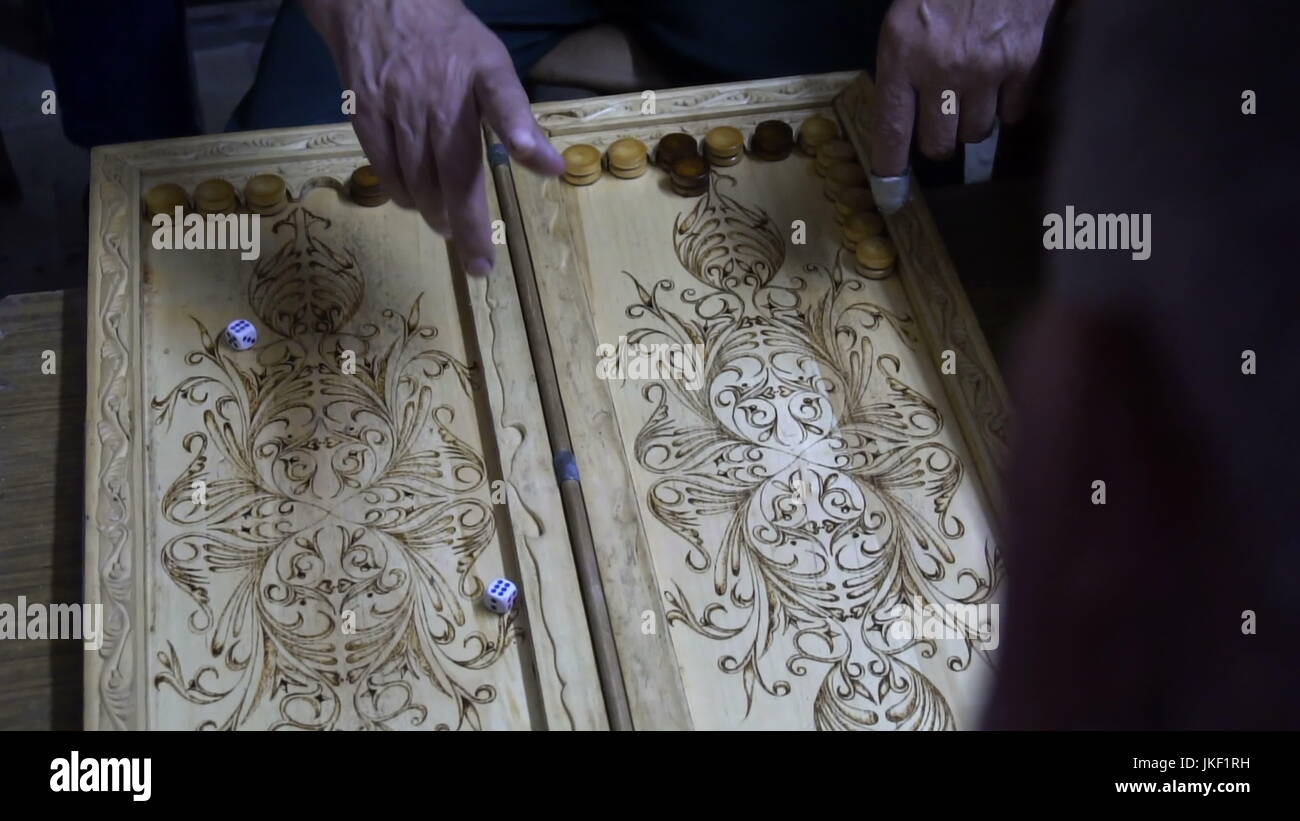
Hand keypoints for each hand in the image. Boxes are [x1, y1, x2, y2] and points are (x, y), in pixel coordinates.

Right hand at [302, 0, 563, 275]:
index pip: (504, 102)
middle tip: (479, 263)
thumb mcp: (492, 66)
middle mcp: (438, 93)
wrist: (380, 5)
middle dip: (468, 226)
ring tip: (448, 228)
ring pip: (417, 178)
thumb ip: (518, 118)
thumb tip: (553, 167)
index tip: (534, 157)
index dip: (520, 130)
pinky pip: (384, 169)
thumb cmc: (449, 44)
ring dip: (435, 213)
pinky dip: (402, 194)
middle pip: (454, 172)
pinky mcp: (365, 113)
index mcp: (480, 76)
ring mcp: (398, 105)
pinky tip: (415, 203)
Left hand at [869, 0, 1055, 176]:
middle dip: (938, 143)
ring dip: (972, 124)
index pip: (892, 129)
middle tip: (938, 128)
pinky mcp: (1025, 63)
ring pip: (977, 133)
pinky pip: (1014, 113)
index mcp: (903, 54)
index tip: (890, 190)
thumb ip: (902, 66)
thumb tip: (902, 118)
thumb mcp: (905, 19)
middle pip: (939, 144)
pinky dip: (1008, 106)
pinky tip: (1003, 83)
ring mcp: (987, 69)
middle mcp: (942, 69)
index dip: (891, 166)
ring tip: (971, 97)